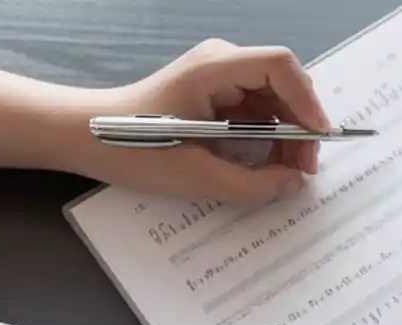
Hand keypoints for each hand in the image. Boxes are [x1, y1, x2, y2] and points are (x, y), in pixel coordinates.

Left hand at [73, 39, 330, 204]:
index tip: (318, 139)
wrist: (84, 136)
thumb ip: (252, 184)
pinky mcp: (215, 94)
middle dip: (301, 125)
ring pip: (275, 99)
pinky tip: (267, 164)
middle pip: (284, 83)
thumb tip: (293, 182)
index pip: (279, 66)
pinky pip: (257, 111)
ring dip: (288, 135)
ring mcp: (219, 77)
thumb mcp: (196, 175)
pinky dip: (270, 137)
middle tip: (304, 167)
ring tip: (287, 171)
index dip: (307, 102)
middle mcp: (221, 63)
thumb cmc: (132, 149)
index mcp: (214, 69)